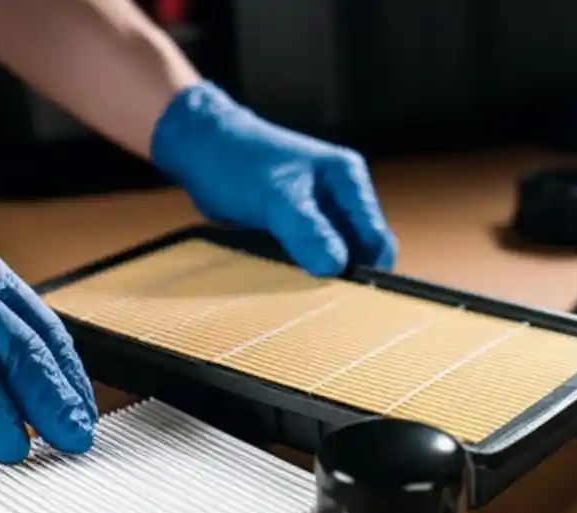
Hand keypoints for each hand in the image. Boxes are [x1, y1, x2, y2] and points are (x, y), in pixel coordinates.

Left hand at [150, 81, 396, 276]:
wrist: (199, 149)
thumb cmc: (237, 164)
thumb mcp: (275, 199)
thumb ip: (308, 231)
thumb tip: (336, 267)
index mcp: (348, 181)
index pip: (377, 240)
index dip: (366, 270)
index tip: (342, 296)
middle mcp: (340, 196)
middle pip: (360, 252)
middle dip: (343, 276)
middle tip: (315, 299)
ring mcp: (319, 211)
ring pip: (335, 256)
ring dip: (320, 275)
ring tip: (296, 289)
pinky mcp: (297, 225)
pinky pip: (310, 255)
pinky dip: (301, 270)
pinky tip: (282, 279)